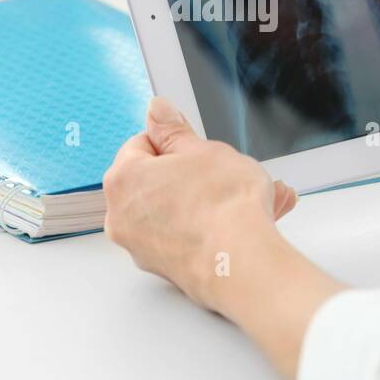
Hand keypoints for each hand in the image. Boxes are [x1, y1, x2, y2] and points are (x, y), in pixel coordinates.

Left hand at [104, 97, 340, 379]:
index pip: (141, 144)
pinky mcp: (165, 269)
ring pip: (176, 210)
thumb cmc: (224, 205)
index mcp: (123, 179)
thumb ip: (173, 129)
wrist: (243, 265)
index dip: (175, 143)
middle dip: (194, 174)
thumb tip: (156, 110)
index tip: (199, 150)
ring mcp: (141, 247)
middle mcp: (122, 216)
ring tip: (257, 196)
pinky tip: (246, 221)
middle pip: (157, 180)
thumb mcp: (202, 150)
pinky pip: (186, 237)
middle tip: (227, 171)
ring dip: (209, 200)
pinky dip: (208, 227)